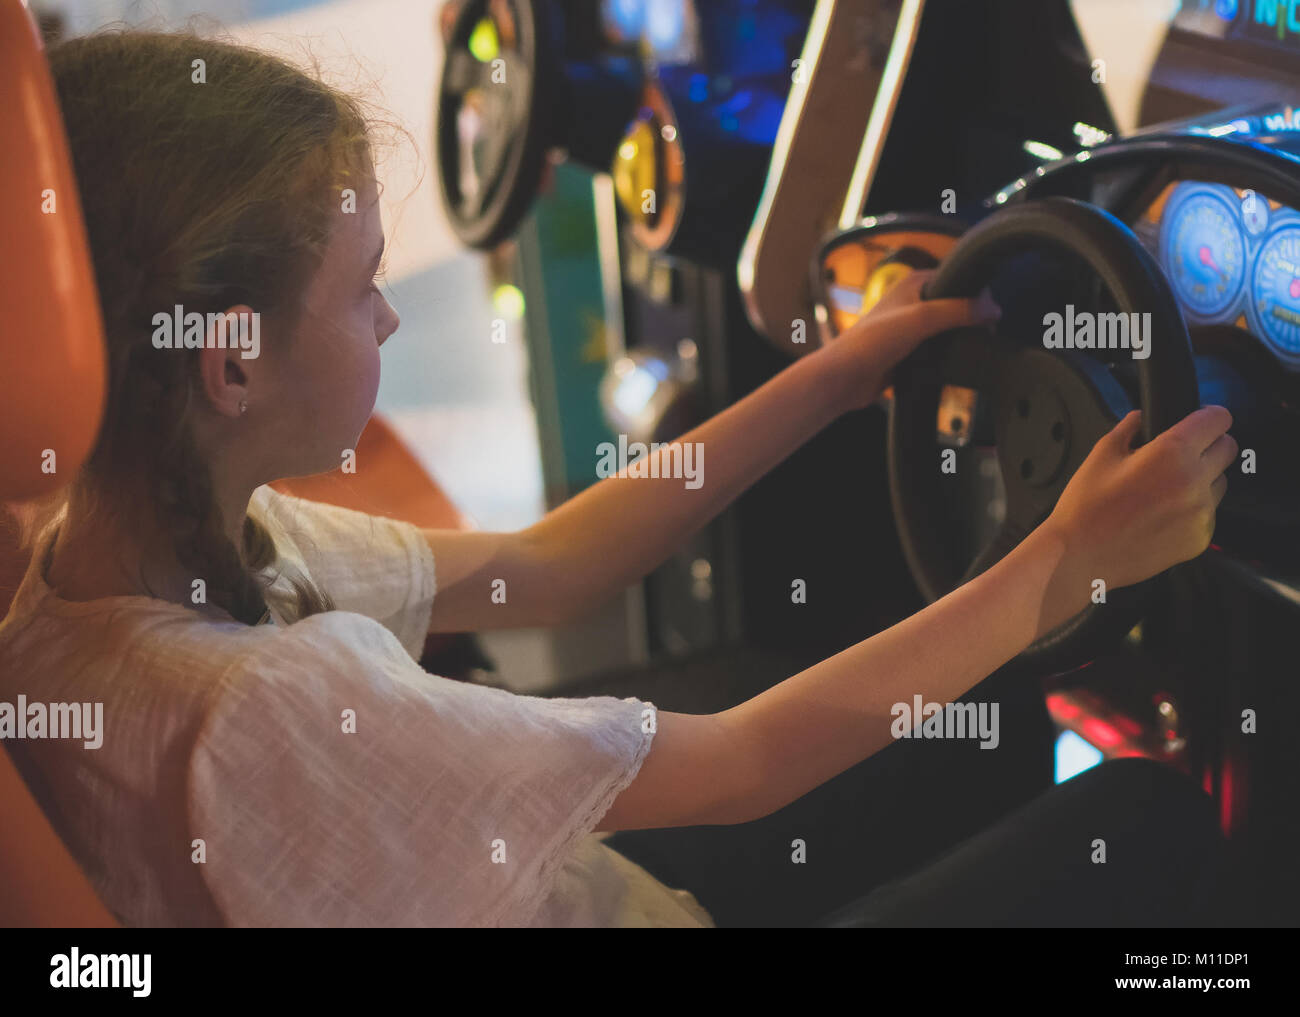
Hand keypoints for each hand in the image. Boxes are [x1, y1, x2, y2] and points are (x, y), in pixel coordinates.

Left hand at [816, 269, 1000, 411]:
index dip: (977, 293)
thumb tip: (993, 309)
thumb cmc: (871, 343)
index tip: (991, 312)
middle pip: (957, 305)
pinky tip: (958, 362)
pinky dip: (950, 355)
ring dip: (961, 338)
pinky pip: (940, 350)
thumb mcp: (921, 318)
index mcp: (914, 283)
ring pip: (950, 329)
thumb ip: (958, 310)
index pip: (958, 278)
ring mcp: (912, 327)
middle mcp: (913, 302)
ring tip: (974, 347)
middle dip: (972, 318)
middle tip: (986, 332)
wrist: (845, 379)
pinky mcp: (911, 351)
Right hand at [1041, 406, 1235, 596]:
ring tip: (1166, 490)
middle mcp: (1194, 480)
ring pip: (1220, 482)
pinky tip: (1162, 516)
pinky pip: (1208, 514)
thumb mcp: (1100, 455)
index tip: (1199, 421)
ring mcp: (1201, 513)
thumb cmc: (1086, 507)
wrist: (1080, 555)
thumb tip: (1142, 418)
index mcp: (1171, 452)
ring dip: (1202, 479)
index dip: (1208, 416)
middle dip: (1208, 446)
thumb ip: (1129, 428)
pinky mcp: (1200, 538)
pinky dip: (1192, 511)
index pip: (1218, 419)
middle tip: (1179, 456)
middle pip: (1228, 448)